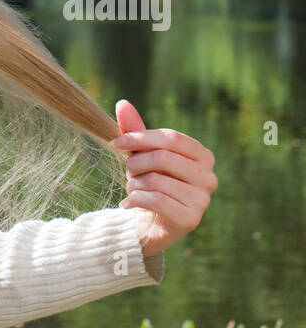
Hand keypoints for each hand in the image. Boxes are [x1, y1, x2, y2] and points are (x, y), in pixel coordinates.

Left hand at [111, 99, 217, 257]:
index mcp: (203, 156)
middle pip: (164, 157)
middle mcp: (209, 177)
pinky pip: (156, 200)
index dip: (142, 137)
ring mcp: (203, 200)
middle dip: (137, 162)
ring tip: (132, 188)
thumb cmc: (149, 182)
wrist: (149, 225)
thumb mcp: (141, 154)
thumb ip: (135, 129)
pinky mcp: (191, 220)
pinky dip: (136, 199)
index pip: (172, 138)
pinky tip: (130, 204)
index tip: (118, 142)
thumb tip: (122, 103)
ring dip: (135, 183)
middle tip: (128, 171)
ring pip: (157, 180)